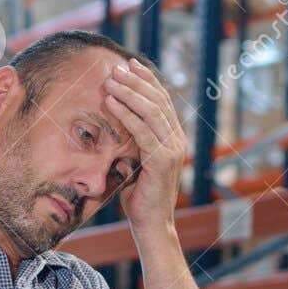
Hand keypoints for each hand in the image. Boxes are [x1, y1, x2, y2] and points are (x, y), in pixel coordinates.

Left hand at [102, 59, 186, 233]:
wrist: (151, 224)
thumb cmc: (139, 196)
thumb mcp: (137, 161)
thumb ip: (135, 141)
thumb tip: (118, 119)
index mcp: (174, 138)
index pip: (162, 100)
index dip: (147, 80)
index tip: (130, 65)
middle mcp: (177, 140)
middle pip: (158, 100)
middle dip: (136, 81)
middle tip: (116, 68)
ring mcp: (173, 149)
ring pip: (151, 110)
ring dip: (128, 92)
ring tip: (110, 80)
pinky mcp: (162, 160)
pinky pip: (142, 130)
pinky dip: (125, 113)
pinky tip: (110, 102)